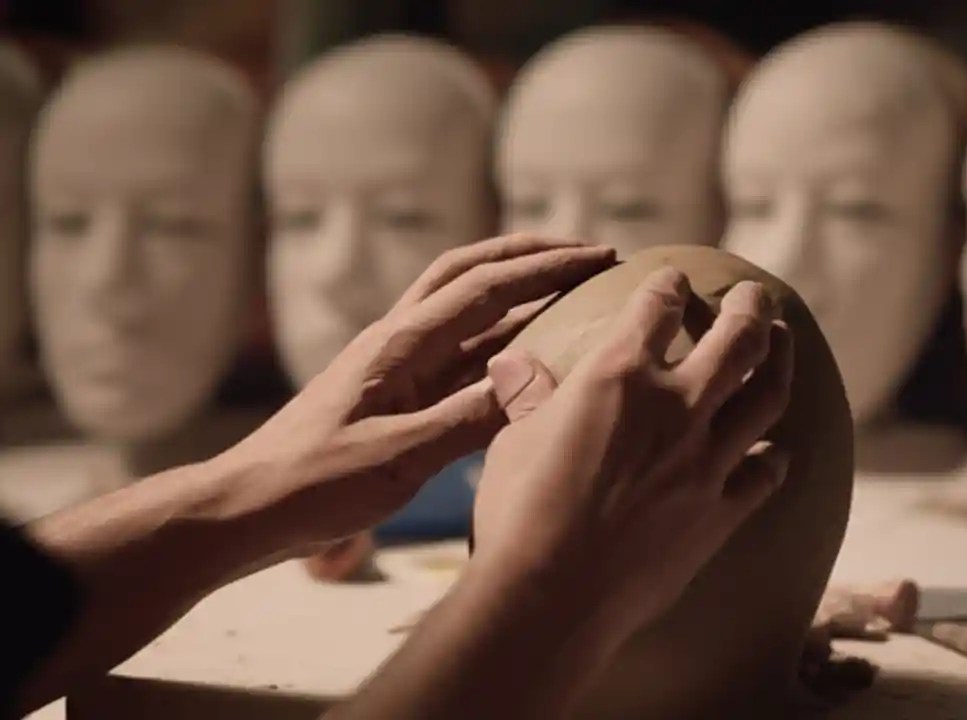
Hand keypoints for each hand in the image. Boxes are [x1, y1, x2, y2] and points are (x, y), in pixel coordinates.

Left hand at [216, 235, 614, 552]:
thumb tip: (533, 390)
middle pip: (471, 274)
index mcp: (400, 344)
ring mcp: (398, 367)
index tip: (599, 259)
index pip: (486, 287)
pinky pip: (461, 356)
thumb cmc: (311, 483)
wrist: (248, 508)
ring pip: (467, 312)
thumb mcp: (396, 458)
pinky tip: (530, 357)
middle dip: (531, 256)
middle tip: (587, 255)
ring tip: (572, 294)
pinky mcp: (397, 396)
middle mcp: (400, 342)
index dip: (547, 268)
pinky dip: (501, 344)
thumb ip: (465, 422)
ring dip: (518, 295)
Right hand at [472, 267, 793, 641]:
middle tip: (758, 296)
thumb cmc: (520, 512)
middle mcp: (676, 408)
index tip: (676, 277)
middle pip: (737, 340)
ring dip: (779, 364)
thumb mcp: (515, 441)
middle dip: (752, 308)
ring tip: (782, 345)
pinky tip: (776, 453)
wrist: (550, 598)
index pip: (656, 307)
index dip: (669, 285)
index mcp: (620, 375)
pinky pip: (763, 476)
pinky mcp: (719, 512)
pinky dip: (774, 459)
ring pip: (766, 398)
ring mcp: (706, 461)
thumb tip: (510, 362)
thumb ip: (527, 397)